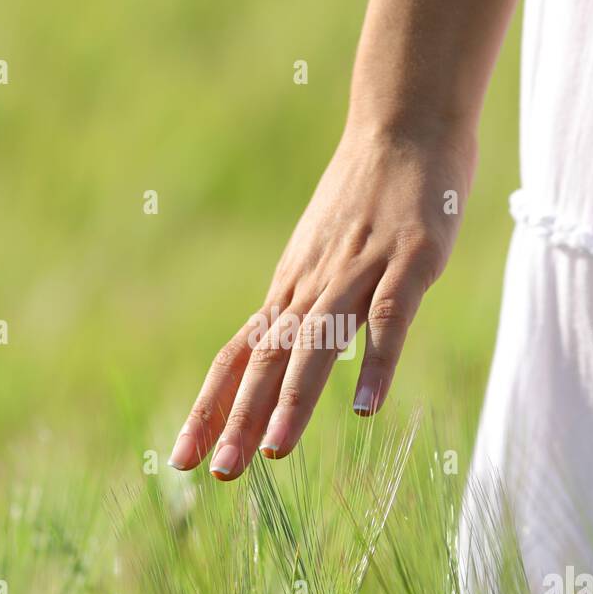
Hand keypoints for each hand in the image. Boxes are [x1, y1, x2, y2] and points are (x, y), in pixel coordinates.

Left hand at [168, 123, 475, 479]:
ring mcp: (358, 272)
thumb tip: (282, 360)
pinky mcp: (409, 261)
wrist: (405, 121)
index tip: (183, 458)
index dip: (211, 408)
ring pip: (317, 344)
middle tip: (219, 472)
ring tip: (274, 450)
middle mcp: (312, 286)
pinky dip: (375, 363)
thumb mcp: (322, 257)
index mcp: (290, 290)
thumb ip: (306, 308)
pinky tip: (365, 407)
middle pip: (267, 360)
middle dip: (239, 417)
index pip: (239, 358)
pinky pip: (387, 318)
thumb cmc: (367, 195)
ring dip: (293, 398)